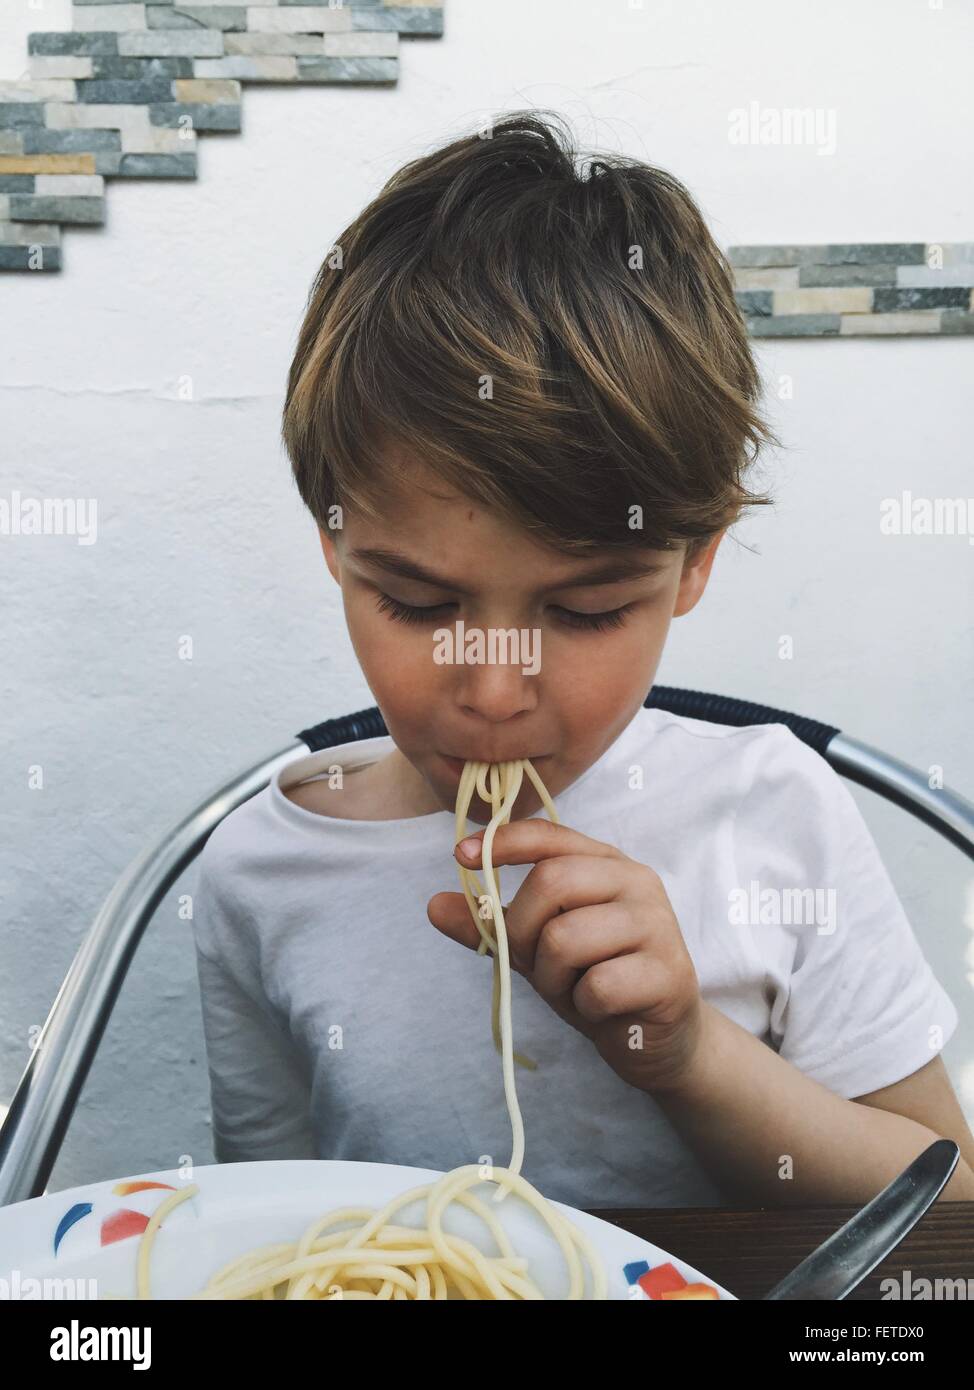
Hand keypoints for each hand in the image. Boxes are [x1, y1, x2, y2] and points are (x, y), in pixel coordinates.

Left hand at [426, 819, 702, 1094]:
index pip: (551, 835)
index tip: (460, 856)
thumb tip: (433, 905)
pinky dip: (583, 1005)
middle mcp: (637, 882)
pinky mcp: (668, 973)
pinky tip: (600, 1008)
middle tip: (531, 963)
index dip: (504, 842)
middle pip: (552, 881)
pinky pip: (596, 985)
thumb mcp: (536, 948)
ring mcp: (658, 924)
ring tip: (571, 988)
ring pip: (566, 938)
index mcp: (607, 864)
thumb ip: (492, 926)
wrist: (656, 1039)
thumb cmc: (595, 980)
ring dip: (551, 976)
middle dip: (522, 930)